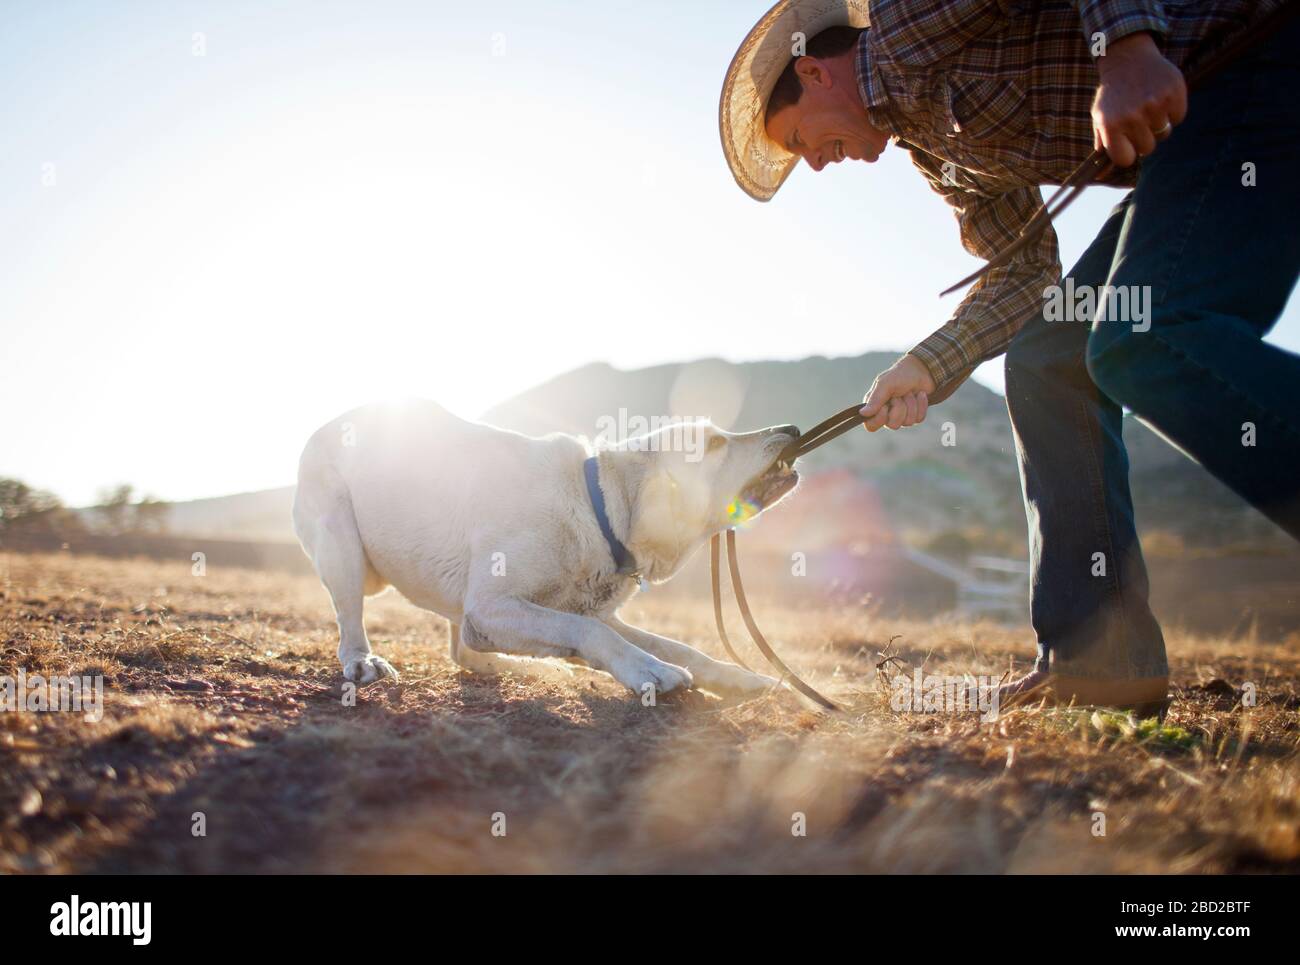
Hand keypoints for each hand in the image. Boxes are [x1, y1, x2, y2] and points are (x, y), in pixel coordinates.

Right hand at [860, 355, 936, 431]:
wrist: (922, 370)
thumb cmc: (900, 375)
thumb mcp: (885, 384)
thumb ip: (875, 399)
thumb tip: (862, 413)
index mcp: (875, 406)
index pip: (871, 426)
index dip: (879, 419)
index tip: (885, 406)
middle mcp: (887, 413)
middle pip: (893, 425)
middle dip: (900, 408)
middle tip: (900, 395)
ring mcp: (902, 416)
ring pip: (908, 422)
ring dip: (911, 404)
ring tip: (910, 392)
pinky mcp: (915, 415)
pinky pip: (919, 419)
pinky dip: (921, 405)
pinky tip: (920, 395)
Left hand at [1091, 32, 1186, 166]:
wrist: (1128, 59)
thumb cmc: (1113, 94)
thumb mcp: (1099, 117)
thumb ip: (1103, 142)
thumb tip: (1102, 171)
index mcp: (1111, 125)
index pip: (1125, 159)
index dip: (1129, 153)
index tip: (1129, 144)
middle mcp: (1132, 116)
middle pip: (1148, 148)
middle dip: (1144, 137)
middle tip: (1139, 120)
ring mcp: (1154, 104)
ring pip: (1164, 134)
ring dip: (1158, 123)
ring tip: (1148, 106)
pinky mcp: (1174, 92)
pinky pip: (1179, 117)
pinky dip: (1173, 111)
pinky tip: (1162, 98)